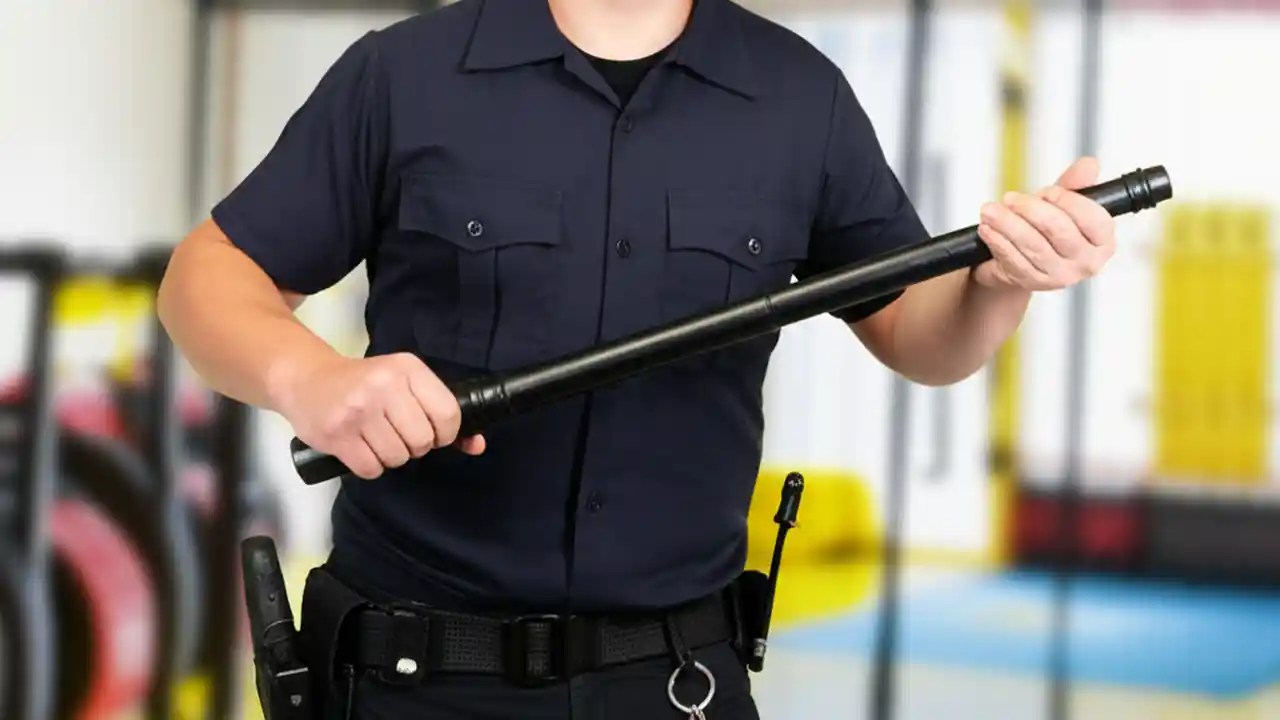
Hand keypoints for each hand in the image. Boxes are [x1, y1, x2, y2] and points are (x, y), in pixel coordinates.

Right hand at [280, 353, 485, 479]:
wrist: (306, 379)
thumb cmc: (364, 383)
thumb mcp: (404, 384)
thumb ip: (442, 412)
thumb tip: (477, 445)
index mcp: (406, 368)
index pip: (448, 413)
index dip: (445, 434)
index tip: (432, 433)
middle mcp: (383, 386)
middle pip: (423, 441)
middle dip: (415, 446)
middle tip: (397, 434)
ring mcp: (358, 410)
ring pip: (398, 457)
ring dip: (391, 457)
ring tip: (376, 439)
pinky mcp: (336, 434)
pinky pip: (371, 469)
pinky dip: (370, 466)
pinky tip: (360, 448)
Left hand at [973, 156, 1117, 290]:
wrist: (1024, 258)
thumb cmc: (1049, 228)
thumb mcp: (1064, 202)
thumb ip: (1076, 183)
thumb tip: (1088, 165)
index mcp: (1102, 240)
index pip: (1093, 219)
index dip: (1068, 201)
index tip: (1047, 191)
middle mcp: (1086, 262)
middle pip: (1060, 231)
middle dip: (1032, 210)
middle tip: (1010, 198)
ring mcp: (1059, 276)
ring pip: (1033, 246)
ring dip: (1008, 225)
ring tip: (990, 210)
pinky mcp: (1033, 283)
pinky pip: (1014, 260)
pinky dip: (998, 242)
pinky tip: (988, 229)